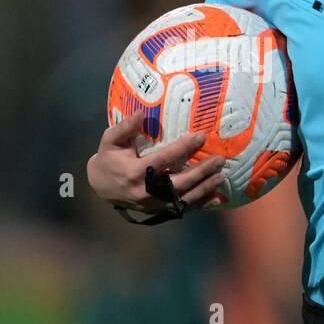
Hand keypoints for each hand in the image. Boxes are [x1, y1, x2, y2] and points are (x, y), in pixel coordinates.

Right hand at [86, 110, 227, 214]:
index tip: (201, 136)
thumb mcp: (110, 140)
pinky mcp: (158, 210)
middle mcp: (145, 191)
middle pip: (179, 182)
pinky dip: (200, 204)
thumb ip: (125, 127)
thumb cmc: (108, 158)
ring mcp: (153, 204)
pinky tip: (216, 197)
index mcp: (135, 172)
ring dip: (204, 188)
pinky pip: (182, 208)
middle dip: (201, 171)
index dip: (183, 148)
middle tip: (219, 160)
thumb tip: (141, 112)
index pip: (164, 159)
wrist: (101, 187)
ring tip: (221, 176)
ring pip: (183, 197)